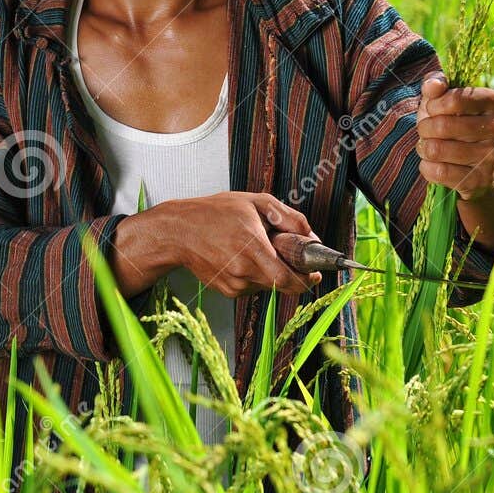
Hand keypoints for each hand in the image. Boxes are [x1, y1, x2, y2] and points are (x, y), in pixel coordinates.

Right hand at [116, 192, 321, 298]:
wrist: (178, 231)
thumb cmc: (215, 212)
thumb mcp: (255, 202)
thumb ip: (288, 218)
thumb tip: (312, 236)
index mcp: (252, 247)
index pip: (288, 279)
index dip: (306, 279)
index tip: (315, 273)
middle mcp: (244, 270)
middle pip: (282, 285)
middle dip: (292, 274)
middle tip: (292, 257)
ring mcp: (234, 283)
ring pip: (267, 285)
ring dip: (272, 272)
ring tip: (257, 249)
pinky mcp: (227, 290)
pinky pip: (252, 286)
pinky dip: (256, 275)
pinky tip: (242, 257)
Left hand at [416, 77, 493, 202]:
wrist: (472, 163)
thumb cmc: (453, 121)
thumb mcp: (443, 98)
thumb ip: (435, 83)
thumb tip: (433, 86)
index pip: (455, 99)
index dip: (434, 105)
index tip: (433, 109)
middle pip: (443, 125)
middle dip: (425, 128)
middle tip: (428, 131)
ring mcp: (492, 156)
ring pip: (437, 149)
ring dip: (424, 148)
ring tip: (430, 147)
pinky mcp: (480, 180)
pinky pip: (438, 171)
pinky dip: (427, 167)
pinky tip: (435, 164)